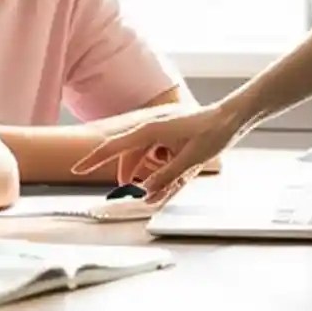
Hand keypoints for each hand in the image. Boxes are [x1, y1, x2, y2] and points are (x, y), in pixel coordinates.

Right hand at [80, 104, 201, 184]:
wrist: (233, 117)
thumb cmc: (213, 131)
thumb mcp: (189, 160)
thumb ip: (165, 177)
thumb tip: (145, 193)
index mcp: (151, 130)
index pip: (114, 146)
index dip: (94, 159)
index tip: (78, 169)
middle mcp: (153, 129)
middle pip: (129, 156)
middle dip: (128, 175)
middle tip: (128, 193)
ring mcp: (162, 133)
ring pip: (145, 158)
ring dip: (150, 175)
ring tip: (161, 190)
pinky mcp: (172, 137)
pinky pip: (158, 156)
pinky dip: (162, 169)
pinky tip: (176, 176)